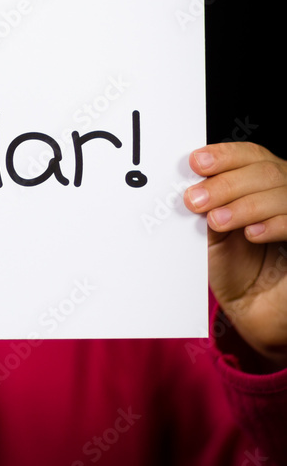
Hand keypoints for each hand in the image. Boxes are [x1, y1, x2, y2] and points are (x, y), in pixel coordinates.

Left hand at [184, 142, 286, 369]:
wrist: (254, 310)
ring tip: (216, 220)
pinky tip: (251, 233)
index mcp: (262, 182)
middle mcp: (285, 192)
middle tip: (194, 199)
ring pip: (281, 192)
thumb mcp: (213, 234)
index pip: (250, 156)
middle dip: (226, 183)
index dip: (225, 155)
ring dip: (245, 204)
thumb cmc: (233, 267)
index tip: (196, 162)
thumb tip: (188, 184)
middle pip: (265, 171)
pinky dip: (274, 224)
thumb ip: (208, 207)